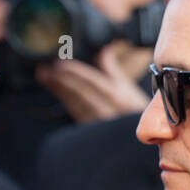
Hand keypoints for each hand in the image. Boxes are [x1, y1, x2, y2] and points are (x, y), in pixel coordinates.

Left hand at [35, 44, 150, 122]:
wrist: (145, 139)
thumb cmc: (138, 114)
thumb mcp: (129, 90)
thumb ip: (113, 70)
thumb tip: (104, 51)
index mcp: (118, 97)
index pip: (93, 82)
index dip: (76, 73)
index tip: (60, 64)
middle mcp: (108, 110)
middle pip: (80, 94)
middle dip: (61, 81)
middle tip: (45, 70)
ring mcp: (99, 123)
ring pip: (75, 104)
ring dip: (59, 90)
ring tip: (45, 77)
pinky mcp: (91, 133)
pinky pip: (76, 114)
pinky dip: (65, 102)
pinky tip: (57, 92)